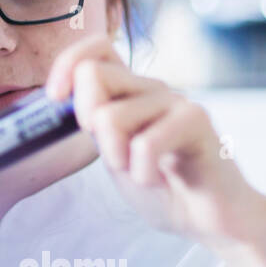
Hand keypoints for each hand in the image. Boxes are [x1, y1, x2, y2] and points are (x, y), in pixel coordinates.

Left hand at [44, 35, 265, 266]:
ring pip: (111, 115)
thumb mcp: (114, 152)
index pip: (96, 47)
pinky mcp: (197, 121)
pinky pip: (145, 143)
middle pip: (93, 74)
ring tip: (141, 172)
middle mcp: (152, 88)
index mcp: (130, 90)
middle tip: (111, 152)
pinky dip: (141, 172)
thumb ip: (94, 124)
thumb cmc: (163, 186)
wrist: (210, 219)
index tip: (55, 99)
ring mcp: (175, 101)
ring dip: (116, 158)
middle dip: (86, 119)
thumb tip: (57, 100)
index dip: (66, 64)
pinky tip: (158, 179)